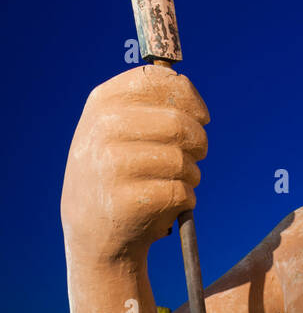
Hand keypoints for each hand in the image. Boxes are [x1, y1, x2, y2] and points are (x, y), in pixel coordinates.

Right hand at [61, 65, 208, 262]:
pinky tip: (167, 203)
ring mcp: (113, 165)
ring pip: (184, 160)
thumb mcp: (118, 128)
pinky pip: (182, 191)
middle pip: (180, 123)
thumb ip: (150, 102)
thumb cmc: (118, 171)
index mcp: (102, 102)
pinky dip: (186, 199)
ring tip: (176, 181)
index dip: (189, 97)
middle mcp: (104, 129)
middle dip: (199, 142)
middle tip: (196, 154)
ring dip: (192, 174)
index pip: (158, 80)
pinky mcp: (129, 200)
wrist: (93, 232)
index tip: (200, 116)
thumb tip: (186, 86)